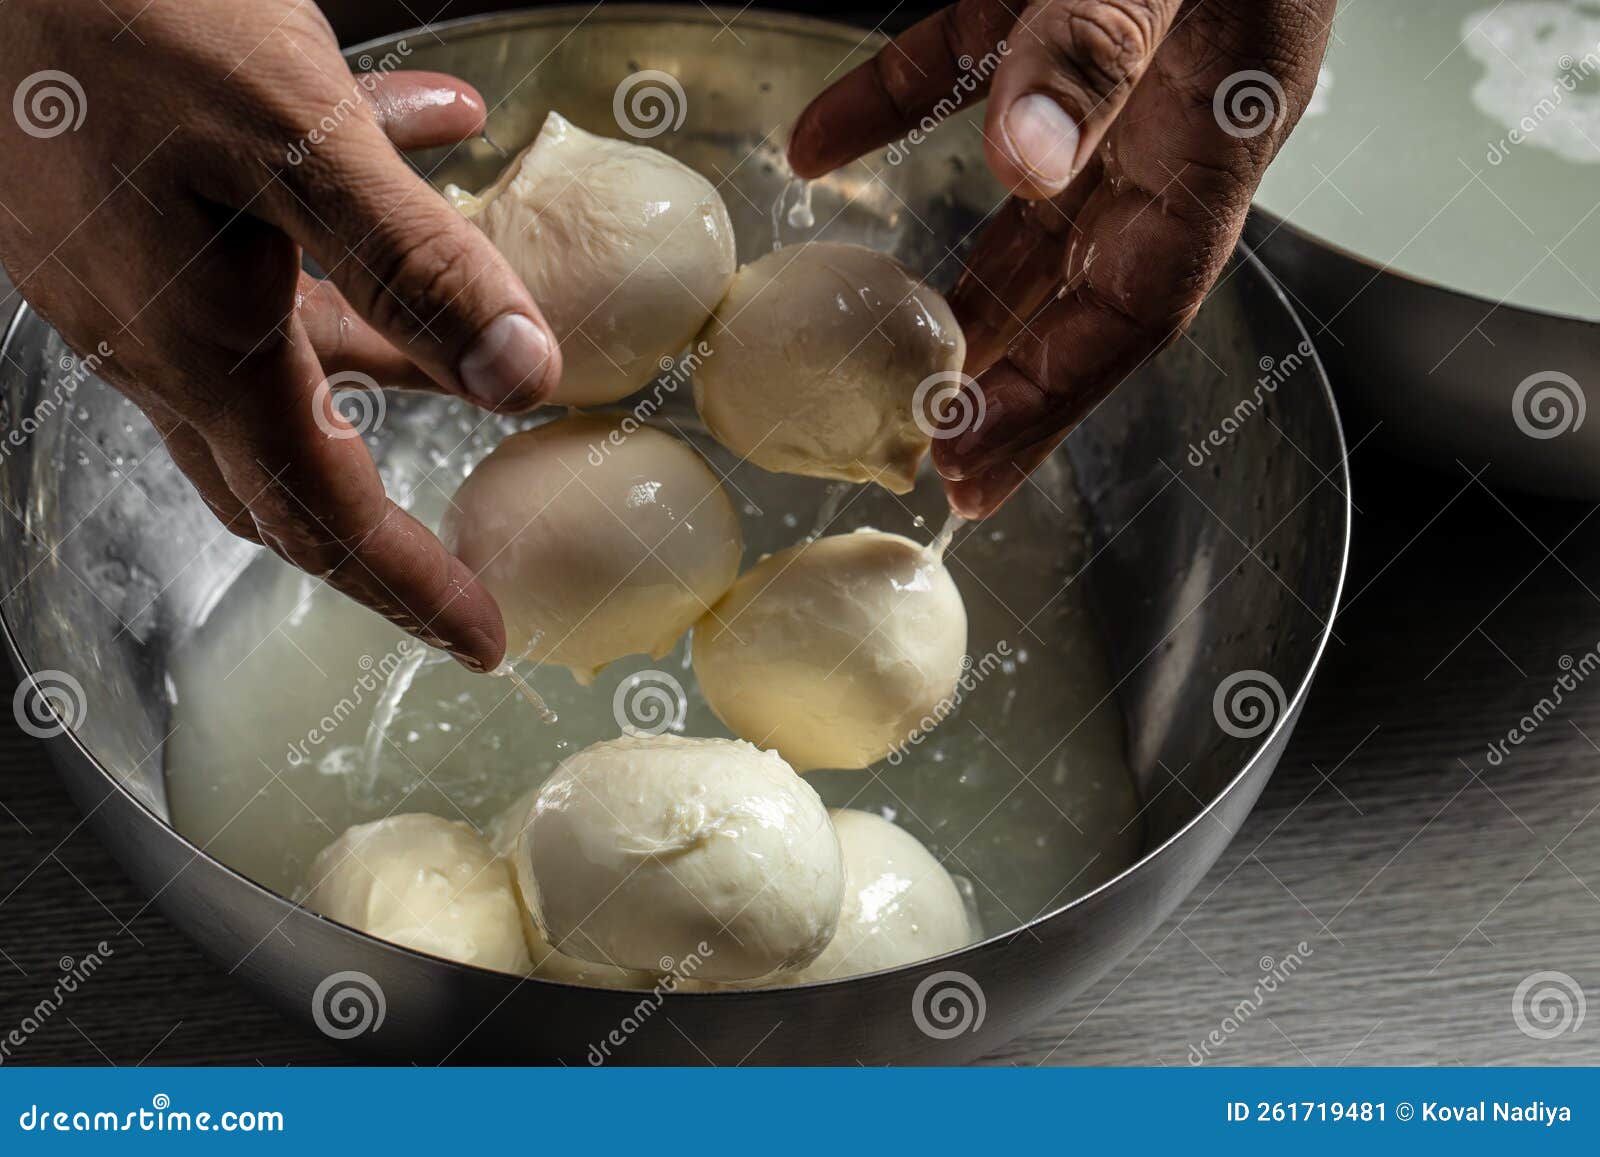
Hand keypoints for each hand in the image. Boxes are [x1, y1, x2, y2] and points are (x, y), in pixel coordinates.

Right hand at [0, 0, 564, 670]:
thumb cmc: (122, 16)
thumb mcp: (299, 138)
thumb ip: (415, 260)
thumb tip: (522, 374)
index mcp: (198, 352)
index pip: (322, 518)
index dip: (409, 587)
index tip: (481, 641)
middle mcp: (153, 339)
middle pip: (283, 475)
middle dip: (379, 523)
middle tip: (459, 560)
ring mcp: (126, 280)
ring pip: (275, 361)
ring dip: (378, 358)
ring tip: (468, 340)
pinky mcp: (117, 217)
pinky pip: (245, 266)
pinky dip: (335, 247)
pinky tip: (416, 141)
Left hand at [788, 0, 1332, 516]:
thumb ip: (1094, 54)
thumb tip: (1030, 166)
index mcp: (1208, 135)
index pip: (1132, 309)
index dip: (1055, 397)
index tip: (968, 466)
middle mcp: (1159, 127)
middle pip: (1083, 290)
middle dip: (1013, 381)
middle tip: (937, 462)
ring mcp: (1101, 80)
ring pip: (1031, 216)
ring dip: (966, 290)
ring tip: (901, 374)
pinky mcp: (1039, 13)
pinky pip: (957, 79)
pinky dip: (887, 112)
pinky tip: (819, 146)